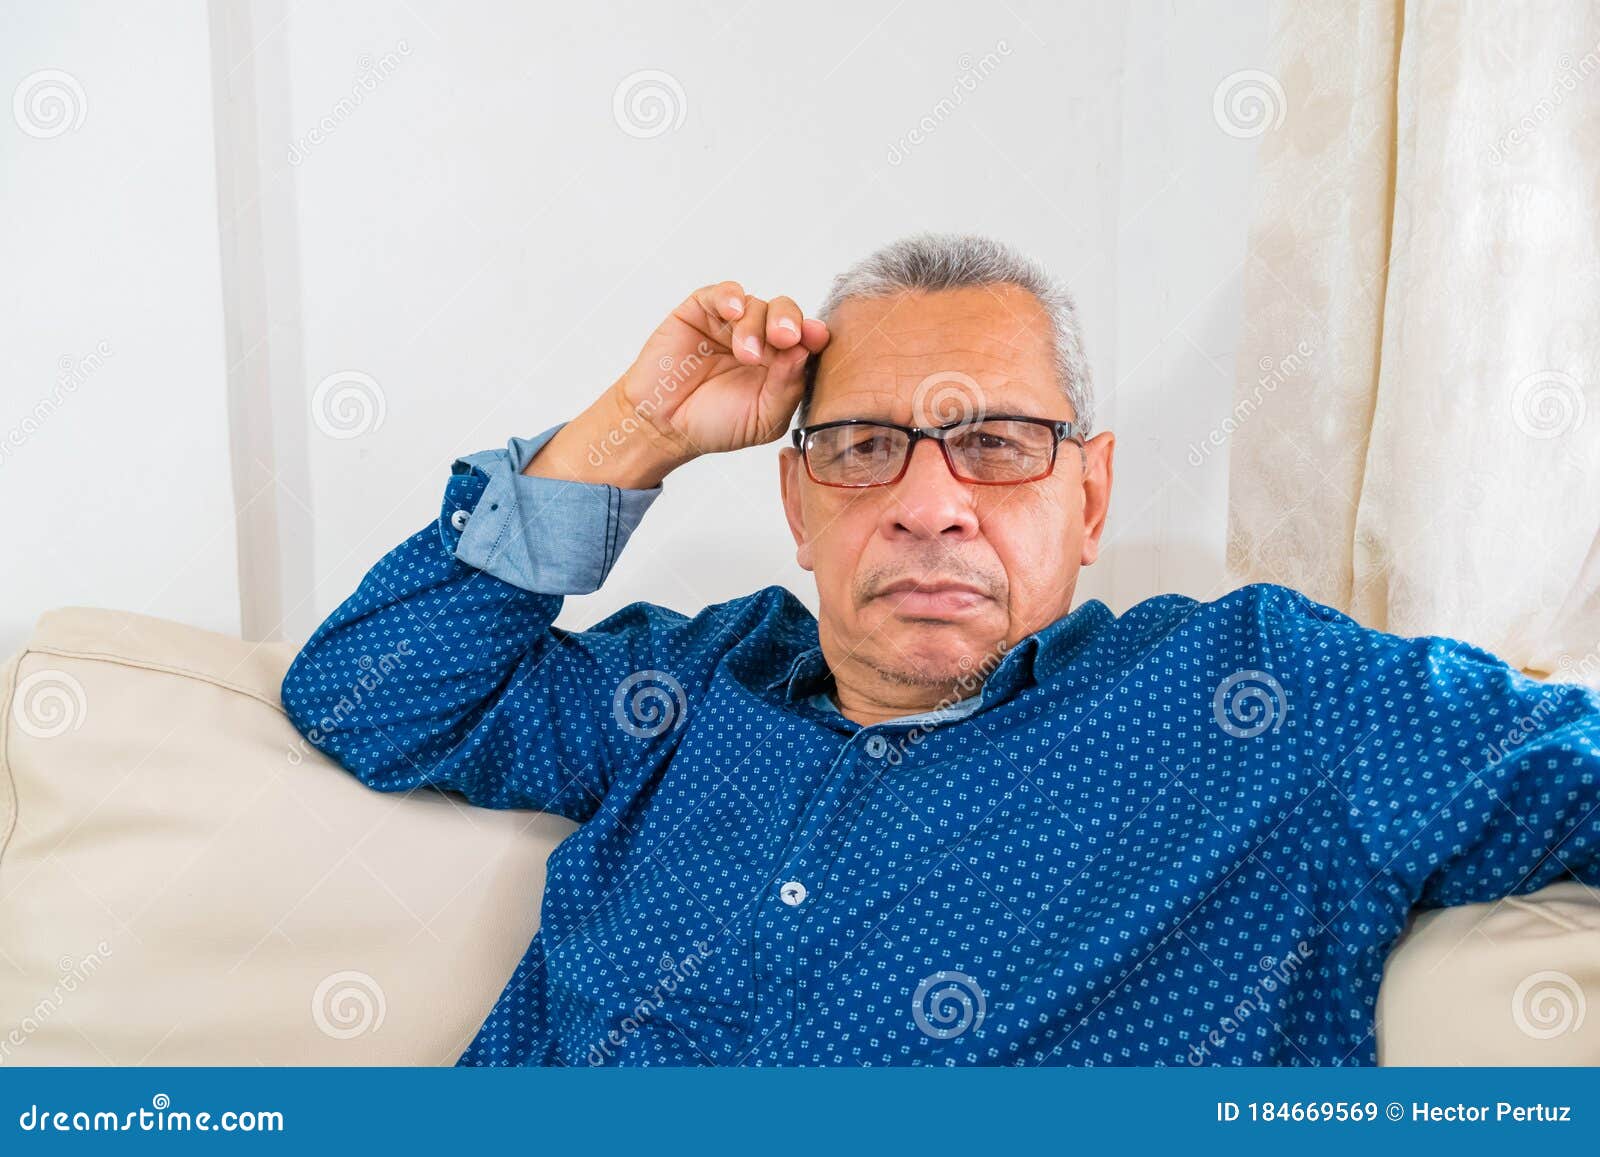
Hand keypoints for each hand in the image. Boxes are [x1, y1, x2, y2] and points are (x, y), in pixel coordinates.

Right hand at [618, 281, 830, 458]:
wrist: (662, 425)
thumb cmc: (714, 425)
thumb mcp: (763, 420)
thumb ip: (787, 389)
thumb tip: (803, 353)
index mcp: (781, 364)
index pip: (806, 340)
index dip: (814, 335)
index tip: (816, 338)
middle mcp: (761, 339)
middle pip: (786, 314)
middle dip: (790, 322)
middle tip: (786, 338)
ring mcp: (731, 324)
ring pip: (757, 305)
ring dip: (755, 326)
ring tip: (745, 354)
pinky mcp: (702, 311)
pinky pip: (723, 292)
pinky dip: (731, 297)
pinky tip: (732, 312)